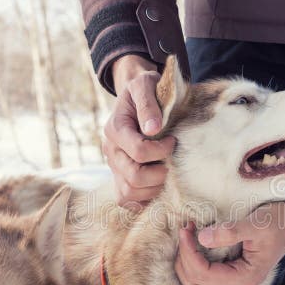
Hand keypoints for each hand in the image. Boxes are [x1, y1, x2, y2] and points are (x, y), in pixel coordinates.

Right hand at [104, 55, 175, 207]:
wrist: (136, 98)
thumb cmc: (146, 90)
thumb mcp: (146, 84)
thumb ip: (148, 103)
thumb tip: (154, 129)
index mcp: (115, 128)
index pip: (138, 151)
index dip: (162, 150)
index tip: (173, 140)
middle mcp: (111, 151)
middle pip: (134, 176)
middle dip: (160, 173)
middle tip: (172, 162)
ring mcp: (113, 167)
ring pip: (130, 192)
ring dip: (154, 187)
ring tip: (165, 172)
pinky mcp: (119, 178)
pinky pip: (126, 200)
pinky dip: (143, 198)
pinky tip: (157, 185)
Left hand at [175, 201, 284, 284]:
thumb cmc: (278, 221)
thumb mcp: (255, 223)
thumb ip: (229, 232)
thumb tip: (202, 238)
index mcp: (244, 279)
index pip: (203, 274)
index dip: (188, 252)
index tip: (186, 228)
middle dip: (184, 258)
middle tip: (186, 230)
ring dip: (186, 268)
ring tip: (187, 241)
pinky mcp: (232, 278)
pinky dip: (194, 279)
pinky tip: (190, 260)